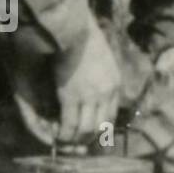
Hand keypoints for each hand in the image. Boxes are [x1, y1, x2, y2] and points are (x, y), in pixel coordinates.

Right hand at [53, 23, 120, 143]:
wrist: (72, 29)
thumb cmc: (83, 38)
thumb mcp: (103, 57)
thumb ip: (104, 73)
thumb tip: (102, 82)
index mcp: (115, 84)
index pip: (112, 115)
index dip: (102, 128)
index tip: (93, 134)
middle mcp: (106, 93)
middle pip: (102, 126)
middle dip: (90, 138)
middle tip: (79, 143)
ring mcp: (90, 96)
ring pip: (87, 129)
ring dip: (77, 139)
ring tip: (67, 141)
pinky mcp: (71, 96)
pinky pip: (70, 124)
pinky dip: (64, 134)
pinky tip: (58, 137)